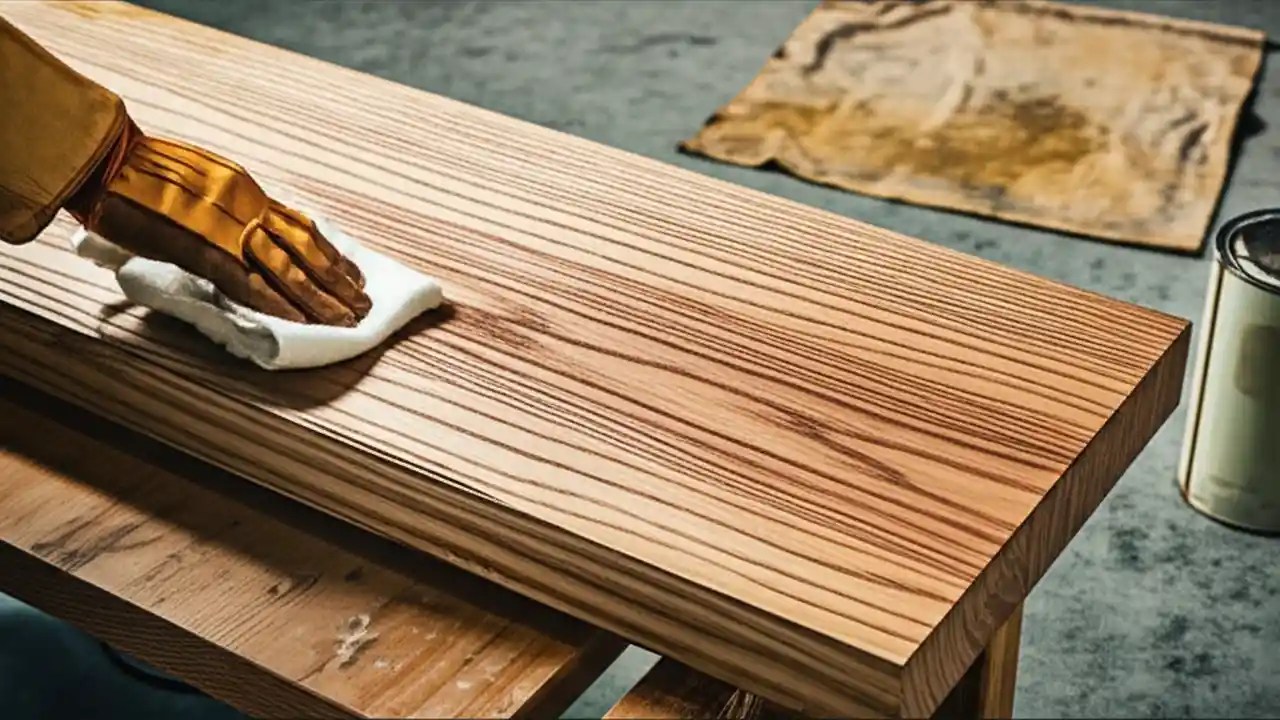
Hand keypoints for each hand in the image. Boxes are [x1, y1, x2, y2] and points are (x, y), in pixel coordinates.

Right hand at [68, 121, 370, 326]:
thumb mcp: (199, 180)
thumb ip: (225, 205)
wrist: (110, 163)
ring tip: (348, 318)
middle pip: (306, 250)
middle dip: (337, 279)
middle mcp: (248, 209)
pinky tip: (303, 323)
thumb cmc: (143, 171)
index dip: (330, 252)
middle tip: (363, 302)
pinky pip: (251, 285)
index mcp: (246, 191)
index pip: (300, 226)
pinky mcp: (207, 252)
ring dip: (322, 298)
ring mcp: (230, 231)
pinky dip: (279, 305)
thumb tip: (241, 224)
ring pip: (289, 271)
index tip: (353, 272)